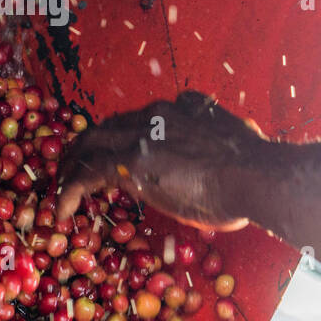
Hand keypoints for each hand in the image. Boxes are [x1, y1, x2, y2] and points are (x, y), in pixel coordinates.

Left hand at [57, 90, 265, 228]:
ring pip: (90, 144)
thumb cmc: (258, 170)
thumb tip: (238, 147)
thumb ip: (221, 143)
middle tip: (77, 172)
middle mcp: (156, 114)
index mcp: (181, 109)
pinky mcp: (129, 162)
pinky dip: (69, 191)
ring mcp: (140, 136)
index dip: (121, 138)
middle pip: (108, 127)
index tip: (115, 156)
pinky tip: (63, 211)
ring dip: (72, 167)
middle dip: (88, 149)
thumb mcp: (237, 142)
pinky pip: (86, 173)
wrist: (257, 176)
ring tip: (63, 191)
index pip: (137, 119)